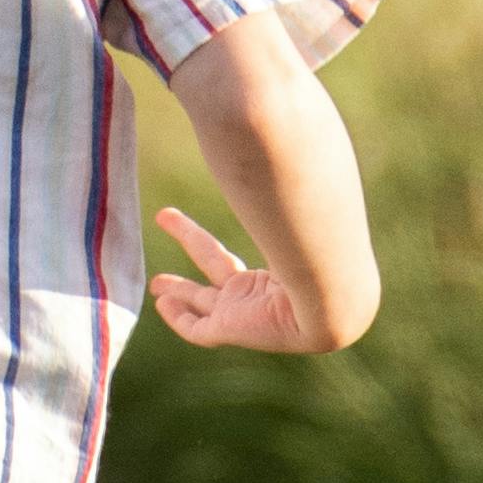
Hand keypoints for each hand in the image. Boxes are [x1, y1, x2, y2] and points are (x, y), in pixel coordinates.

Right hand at [149, 207, 325, 353]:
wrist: (328, 302)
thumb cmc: (316, 255)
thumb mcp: (287, 219)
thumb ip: (270, 195)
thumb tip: (264, 152)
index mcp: (269, 271)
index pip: (232, 255)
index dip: (205, 241)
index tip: (187, 223)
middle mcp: (255, 293)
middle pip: (216, 272)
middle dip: (192, 256)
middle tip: (164, 246)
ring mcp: (242, 314)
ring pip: (203, 302)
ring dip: (180, 292)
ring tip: (154, 284)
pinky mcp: (230, 331)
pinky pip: (196, 329)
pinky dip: (178, 318)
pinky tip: (162, 305)